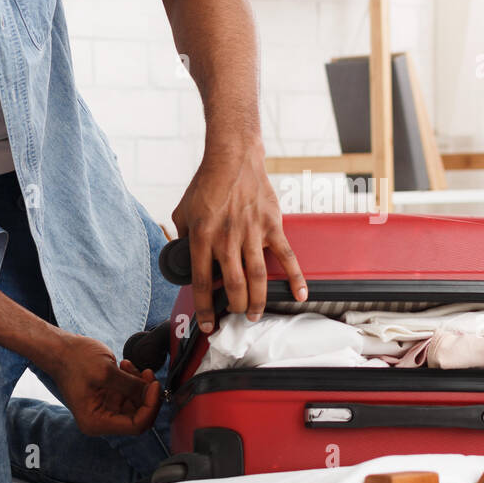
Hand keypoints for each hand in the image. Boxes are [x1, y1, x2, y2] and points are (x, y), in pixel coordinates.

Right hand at [43, 334, 161, 435]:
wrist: (60, 349)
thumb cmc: (74, 360)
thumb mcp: (105, 372)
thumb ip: (131, 386)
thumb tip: (152, 392)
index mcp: (96, 422)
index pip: (136, 425)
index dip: (150, 407)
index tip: (154, 385)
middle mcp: (101, 420)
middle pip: (138, 416)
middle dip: (146, 394)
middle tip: (148, 374)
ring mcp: (105, 408)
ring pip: (136, 403)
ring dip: (139, 384)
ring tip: (131, 365)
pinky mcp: (108, 397)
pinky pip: (129, 393)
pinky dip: (132, 379)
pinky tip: (126, 365)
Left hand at [171, 138, 306, 332]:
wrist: (233, 158)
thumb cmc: (207, 184)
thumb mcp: (183, 212)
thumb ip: (183, 238)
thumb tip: (183, 258)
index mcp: (202, 237)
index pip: (202, 282)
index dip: (205, 308)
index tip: (208, 324)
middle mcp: (227, 238)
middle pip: (233, 285)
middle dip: (235, 307)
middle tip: (237, 316)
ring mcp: (251, 233)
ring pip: (257, 276)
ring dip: (258, 301)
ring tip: (256, 314)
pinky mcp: (271, 226)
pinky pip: (286, 256)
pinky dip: (295, 277)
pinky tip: (300, 294)